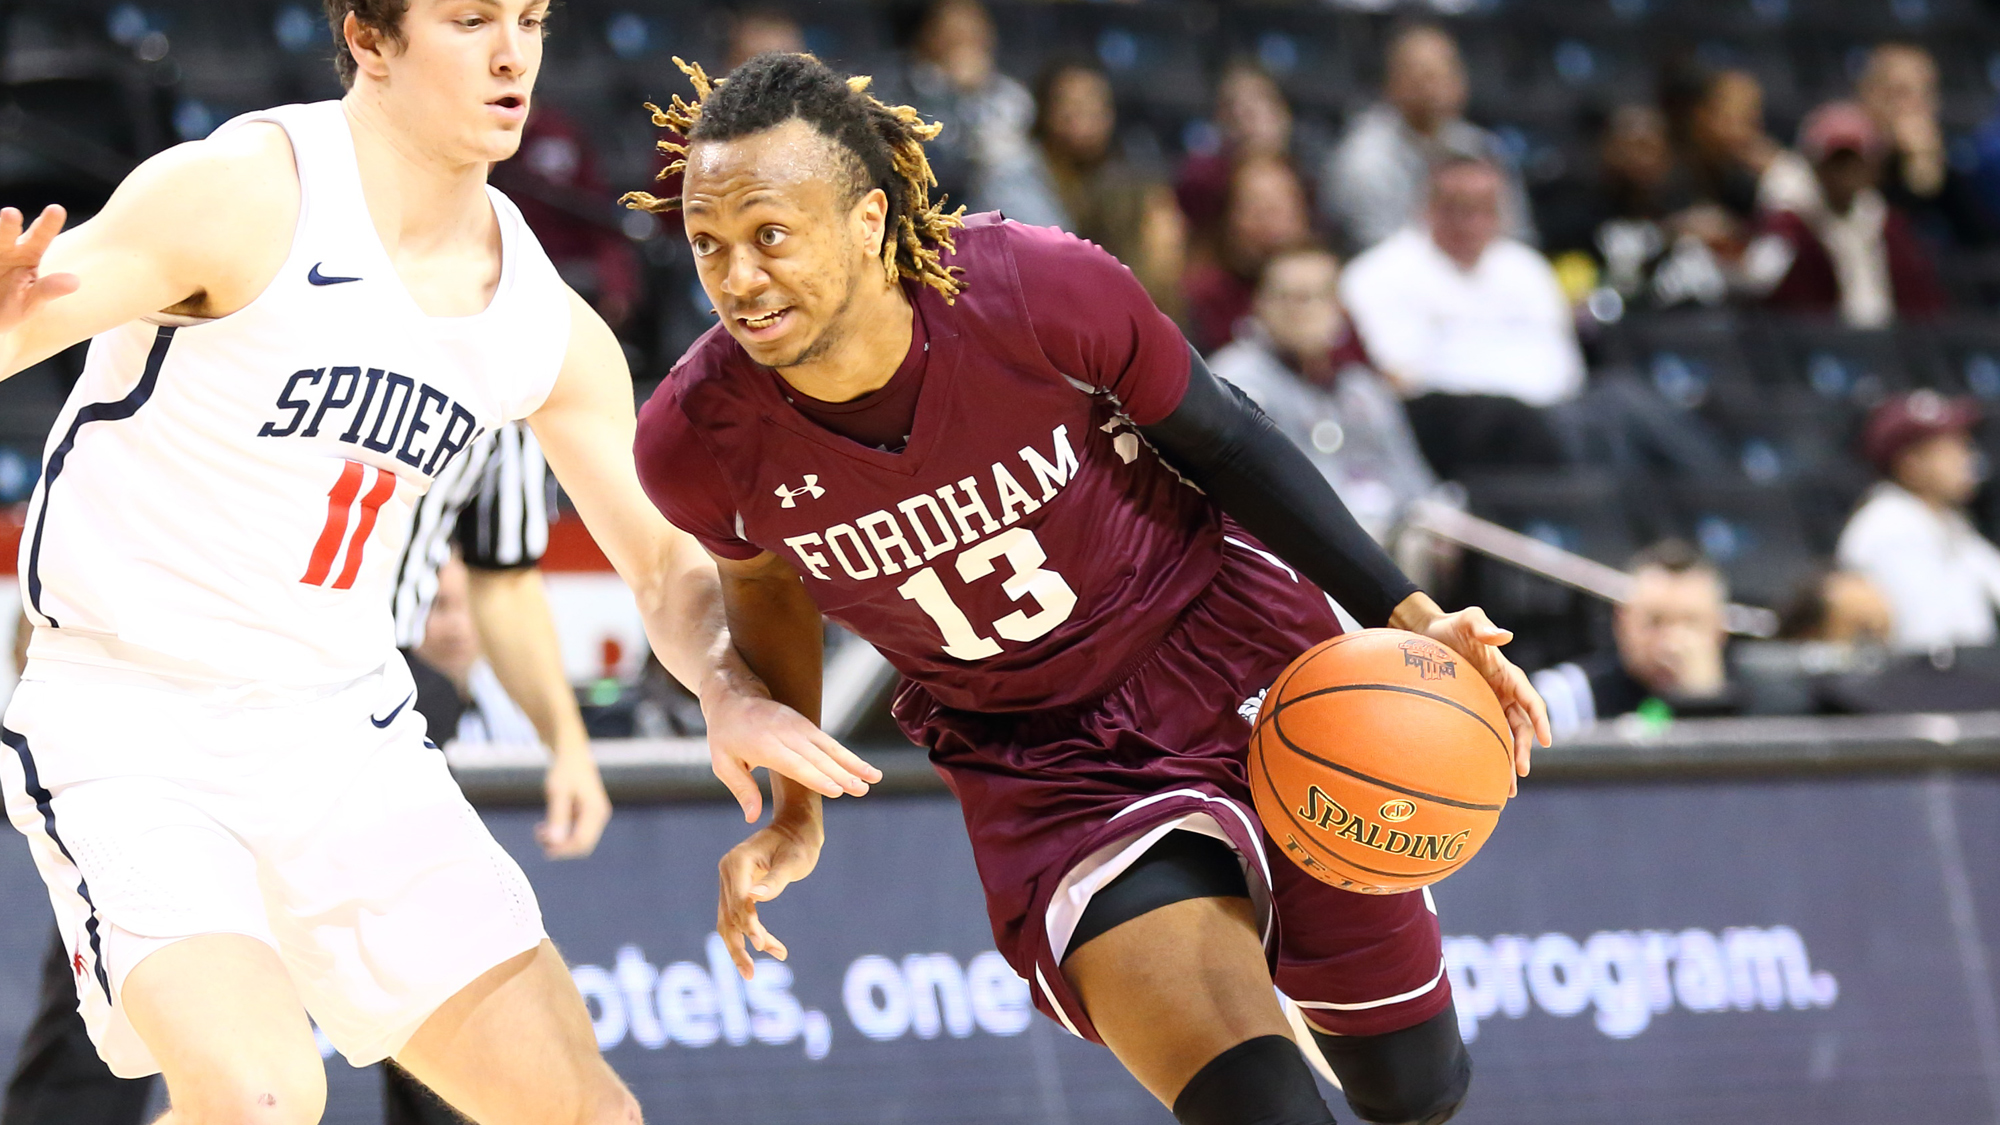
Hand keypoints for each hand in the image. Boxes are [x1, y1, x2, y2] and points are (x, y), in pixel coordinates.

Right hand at [0, 206, 77, 333]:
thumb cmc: (10, 307)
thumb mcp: (30, 302)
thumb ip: (49, 289)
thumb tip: (75, 282)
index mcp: (27, 254)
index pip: (40, 237)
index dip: (48, 224)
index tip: (56, 209)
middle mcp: (4, 248)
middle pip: (5, 233)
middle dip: (7, 225)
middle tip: (11, 214)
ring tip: (5, 220)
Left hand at [537, 748, 611, 858]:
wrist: (571, 754)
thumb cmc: (564, 770)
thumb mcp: (558, 792)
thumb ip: (557, 817)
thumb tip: (554, 842)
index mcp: (595, 811)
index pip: (582, 842)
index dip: (563, 850)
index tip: (543, 847)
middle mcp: (599, 816)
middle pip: (582, 845)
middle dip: (561, 846)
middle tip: (538, 837)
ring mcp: (595, 816)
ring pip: (579, 840)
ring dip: (559, 841)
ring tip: (539, 832)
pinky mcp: (588, 814)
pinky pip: (576, 832)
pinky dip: (561, 833)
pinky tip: (545, 826)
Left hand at [701, 686, 880, 821]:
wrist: (734, 696)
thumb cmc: (726, 735)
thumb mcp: (723, 763)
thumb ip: (742, 789)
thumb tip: (753, 818)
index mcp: (764, 745)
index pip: (795, 764)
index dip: (816, 777)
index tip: (836, 790)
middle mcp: (786, 733)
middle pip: (818, 757)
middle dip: (842, 774)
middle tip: (862, 790)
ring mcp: (799, 727)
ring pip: (830, 748)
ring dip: (853, 763)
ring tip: (874, 779)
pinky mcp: (806, 725)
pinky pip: (830, 742)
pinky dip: (848, 755)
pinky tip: (864, 768)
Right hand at [716, 812, 822, 977]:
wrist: (797, 827)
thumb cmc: (799, 842)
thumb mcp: (793, 860)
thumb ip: (775, 880)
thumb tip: (756, 898)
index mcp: (737, 862)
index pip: (738, 901)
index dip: (749, 925)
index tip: (762, 944)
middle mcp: (728, 872)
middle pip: (727, 917)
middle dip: (737, 947)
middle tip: (751, 974)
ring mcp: (730, 881)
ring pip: (728, 922)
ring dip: (740, 947)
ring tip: (753, 973)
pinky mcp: (737, 889)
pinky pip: (739, 917)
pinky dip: (751, 935)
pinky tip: (771, 948)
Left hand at [1390, 595, 1551, 790]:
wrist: (1425, 633)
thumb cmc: (1449, 625)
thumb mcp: (1467, 620)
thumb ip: (1483, 626)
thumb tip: (1505, 634)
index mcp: (1507, 674)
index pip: (1530, 700)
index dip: (1540, 719)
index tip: (1546, 740)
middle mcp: (1503, 691)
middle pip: (1521, 725)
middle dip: (1524, 749)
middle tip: (1520, 772)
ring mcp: (1489, 702)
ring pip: (1506, 736)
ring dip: (1510, 760)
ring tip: (1508, 789)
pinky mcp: (1473, 710)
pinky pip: (1486, 735)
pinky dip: (1489, 754)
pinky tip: (1484, 775)